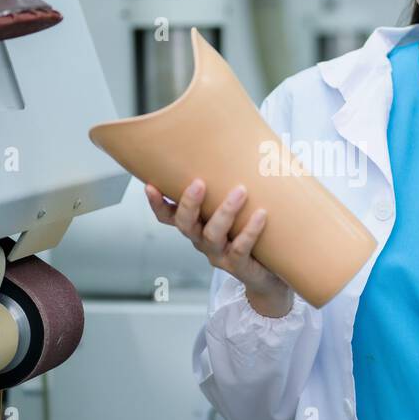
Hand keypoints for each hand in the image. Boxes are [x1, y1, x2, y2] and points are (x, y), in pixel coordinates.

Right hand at [146, 178, 292, 315]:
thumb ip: (229, 187)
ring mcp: (218, 254)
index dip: (157, 204)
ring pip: (212, 234)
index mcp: (196, 226)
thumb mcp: (234, 211)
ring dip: (224, 211)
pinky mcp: (238, 266)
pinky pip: (240, 248)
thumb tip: (237, 144)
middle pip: (185, 223)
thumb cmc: (250, 235)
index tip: (150, 185)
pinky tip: (260, 214)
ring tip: (240, 191)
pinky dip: (249, 231)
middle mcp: (201, 240)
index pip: (168, 216)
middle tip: (199, 183)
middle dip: (189, 203)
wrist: (268, 275)